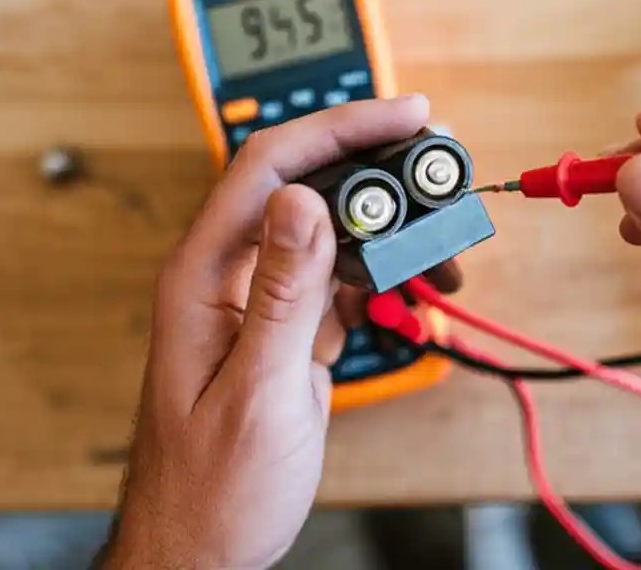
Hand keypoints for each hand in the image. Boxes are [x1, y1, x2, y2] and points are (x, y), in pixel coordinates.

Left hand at [102, 96, 429, 569]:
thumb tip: (306, 199)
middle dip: (376, 169)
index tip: (404, 115)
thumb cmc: (211, 488)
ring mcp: (254, 301)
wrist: (200, 549)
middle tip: (439, 166)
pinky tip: (409, 286)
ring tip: (441, 245)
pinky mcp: (280, 328)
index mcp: (202, 277)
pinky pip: (332, 279)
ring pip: (327, 233)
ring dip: (387, 231)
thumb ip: (284, 292)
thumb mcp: (258, 390)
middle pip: (304, 187)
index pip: (269, 167)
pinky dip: (377, 276)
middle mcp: (225, 276)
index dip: (340, 128)